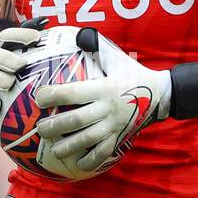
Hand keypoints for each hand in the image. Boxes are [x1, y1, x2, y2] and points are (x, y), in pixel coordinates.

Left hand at [34, 28, 171, 171]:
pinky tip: (78, 164)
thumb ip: (97, 46)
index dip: (53, 94)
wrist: (160, 93)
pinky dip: (90, 161)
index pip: (73, 92)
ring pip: (87, 139)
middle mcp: (107, 108)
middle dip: (55, 126)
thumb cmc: (132, 74)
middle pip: (76, 120)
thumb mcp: (116, 58)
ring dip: (68, 146)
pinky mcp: (120, 137)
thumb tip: (79, 33)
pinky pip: (104, 153)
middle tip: (40, 129)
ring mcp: (114, 125)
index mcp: (103, 87)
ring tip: (54, 149)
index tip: (37, 97)